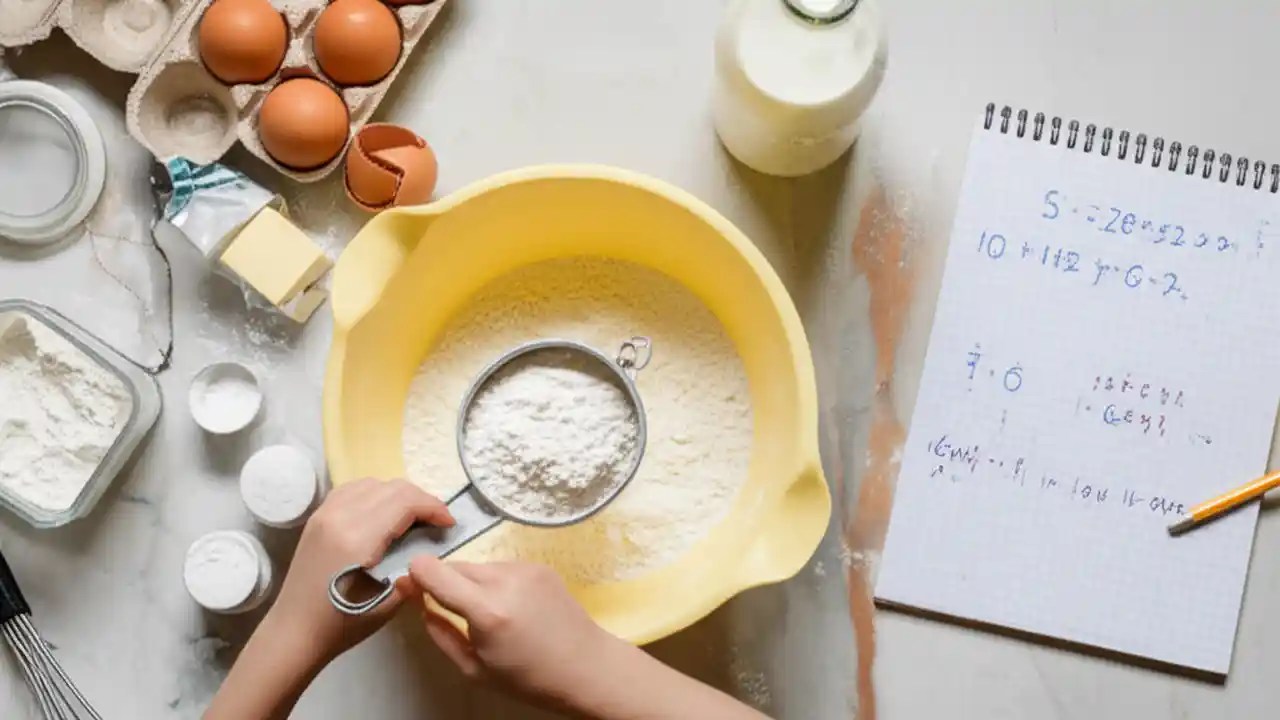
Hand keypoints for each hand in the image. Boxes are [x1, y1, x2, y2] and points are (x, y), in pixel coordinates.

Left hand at [267, 478, 454, 663]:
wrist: (294, 632)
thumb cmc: (342, 625)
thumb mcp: (388, 603)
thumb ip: (414, 571)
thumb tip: (433, 552)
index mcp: (357, 538)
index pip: (405, 502)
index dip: (434, 508)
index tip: (449, 525)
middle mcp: (339, 516)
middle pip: (392, 487)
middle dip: (421, 500)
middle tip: (435, 523)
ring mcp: (324, 513)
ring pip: (373, 483)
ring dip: (398, 495)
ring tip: (411, 518)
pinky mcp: (317, 517)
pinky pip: (352, 490)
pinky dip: (375, 494)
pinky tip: (382, 514)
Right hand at [409, 558, 767, 718]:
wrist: (587, 667)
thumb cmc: (529, 678)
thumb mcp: (474, 669)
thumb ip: (439, 632)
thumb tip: (417, 601)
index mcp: (488, 611)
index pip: (435, 572)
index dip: (415, 574)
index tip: (408, 583)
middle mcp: (506, 580)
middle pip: (454, 565)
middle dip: (443, 582)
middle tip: (447, 609)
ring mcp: (526, 568)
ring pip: (478, 565)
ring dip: (470, 582)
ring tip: (485, 614)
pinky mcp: (539, 565)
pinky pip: (501, 567)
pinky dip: (494, 581)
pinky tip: (509, 607)